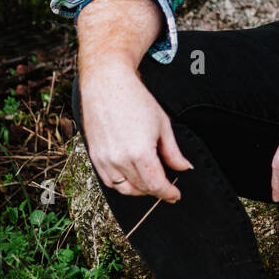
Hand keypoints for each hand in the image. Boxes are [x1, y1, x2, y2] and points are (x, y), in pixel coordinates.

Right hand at [78, 63, 192, 200]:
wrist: (107, 83)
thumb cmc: (136, 99)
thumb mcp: (163, 125)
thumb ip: (173, 152)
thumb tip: (184, 168)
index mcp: (140, 153)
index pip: (156, 185)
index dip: (168, 193)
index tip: (175, 195)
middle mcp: (119, 160)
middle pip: (141, 188)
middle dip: (156, 190)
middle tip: (166, 186)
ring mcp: (104, 159)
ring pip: (124, 189)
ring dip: (139, 190)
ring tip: (150, 181)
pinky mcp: (94, 156)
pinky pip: (109, 181)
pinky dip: (122, 184)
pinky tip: (131, 177)